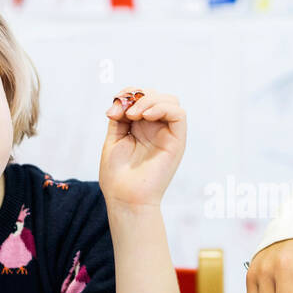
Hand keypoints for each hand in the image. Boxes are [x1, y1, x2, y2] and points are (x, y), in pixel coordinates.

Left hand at [100, 90, 185, 209]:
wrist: (125, 198)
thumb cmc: (117, 175)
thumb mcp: (114, 138)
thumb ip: (120, 116)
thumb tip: (124, 100)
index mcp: (141, 127)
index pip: (142, 96)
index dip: (128, 94)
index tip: (113, 109)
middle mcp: (157, 128)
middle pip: (157, 95)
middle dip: (138, 96)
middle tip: (124, 113)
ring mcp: (167, 134)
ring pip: (170, 100)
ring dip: (149, 100)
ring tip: (133, 115)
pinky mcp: (177, 142)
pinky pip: (179, 114)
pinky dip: (163, 108)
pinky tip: (146, 116)